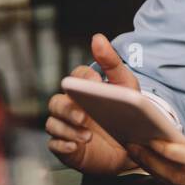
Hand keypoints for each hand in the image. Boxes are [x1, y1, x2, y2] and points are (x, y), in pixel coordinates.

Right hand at [46, 33, 137, 175]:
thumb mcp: (126, 86)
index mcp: (84, 88)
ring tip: (87, 136)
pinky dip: (63, 145)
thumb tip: (97, 37)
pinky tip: (75, 147)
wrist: (131, 147)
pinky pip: (54, 145)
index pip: (76, 77)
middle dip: (68, 108)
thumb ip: (112, 62)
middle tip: (84, 116)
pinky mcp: (64, 147)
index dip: (84, 79)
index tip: (96, 83)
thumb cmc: (126, 112)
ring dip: (67, 129)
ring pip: (52, 123)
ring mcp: (65, 126)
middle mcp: (70, 105)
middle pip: (56, 102)